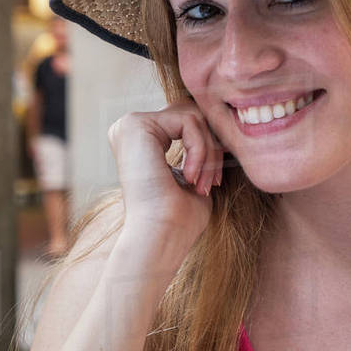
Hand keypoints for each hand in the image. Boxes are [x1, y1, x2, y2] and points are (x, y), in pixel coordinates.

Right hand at [107, 100, 223, 254]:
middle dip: (211, 147)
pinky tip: (190, 178)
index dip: (209, 148)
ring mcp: (129, 124)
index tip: (213, 181)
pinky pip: (188, 121)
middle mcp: (130, 129)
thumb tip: (221, 132)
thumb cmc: (179, 217)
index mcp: (141, 141)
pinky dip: (200, 150)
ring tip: (202, 184)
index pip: (188, 124)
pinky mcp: (135, 124)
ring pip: (193, 116)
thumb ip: (199, 149)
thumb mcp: (194, 175)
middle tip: (211, 181)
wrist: (162, 235)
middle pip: (192, 114)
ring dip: (208, 153)